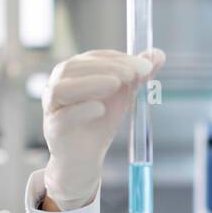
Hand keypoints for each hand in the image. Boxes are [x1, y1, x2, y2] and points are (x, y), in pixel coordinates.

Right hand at [42, 47, 165, 210]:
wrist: (86, 158)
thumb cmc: (99, 123)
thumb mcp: (122, 96)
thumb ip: (137, 76)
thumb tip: (158, 54)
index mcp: (75, 72)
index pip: (95, 57)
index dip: (120, 58)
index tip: (145, 66)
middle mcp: (58, 84)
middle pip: (76, 67)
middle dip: (108, 68)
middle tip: (133, 75)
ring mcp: (53, 107)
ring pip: (62, 88)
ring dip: (91, 83)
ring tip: (116, 84)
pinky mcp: (54, 130)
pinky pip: (63, 117)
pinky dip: (81, 110)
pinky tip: (99, 109)